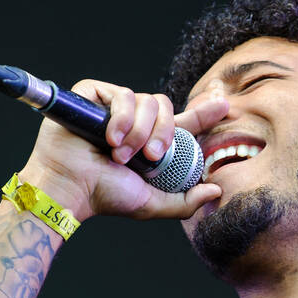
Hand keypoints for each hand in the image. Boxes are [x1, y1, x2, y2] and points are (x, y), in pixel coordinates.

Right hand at [19, 81, 229, 222]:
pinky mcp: (93, 94)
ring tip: (120, 154)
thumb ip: (185, 201)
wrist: (72, 188)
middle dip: (163, 133)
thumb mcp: (152, 203)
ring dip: (139, 132)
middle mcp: (134, 121)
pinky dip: (121, 118)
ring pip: (147, 101)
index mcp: (150, 141)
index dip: (204, 111)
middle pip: (166, 107)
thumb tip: (217, 190)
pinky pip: (123, 95)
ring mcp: (112, 106)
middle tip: (151, 157)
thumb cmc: (105, 196)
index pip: (183, 121)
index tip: (225, 104)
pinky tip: (110, 139)